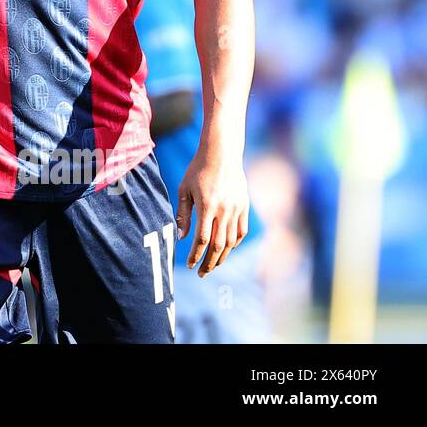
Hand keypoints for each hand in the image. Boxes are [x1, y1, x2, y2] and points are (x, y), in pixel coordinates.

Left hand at [177, 149, 249, 276]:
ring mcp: (236, 209)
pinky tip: (226, 249)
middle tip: (201, 273)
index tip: (190, 265)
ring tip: (213, 265)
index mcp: (207, 206)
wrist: (222, 153)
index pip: (202, 239)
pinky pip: (241, 231)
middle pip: (218, 245)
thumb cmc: (198, 169)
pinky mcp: (244, 206)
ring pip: (231, 241)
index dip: (195, 254)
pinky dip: (234, 243)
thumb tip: (182, 237)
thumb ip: (183, 214)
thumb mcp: (184, 189)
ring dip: (222, 256)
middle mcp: (223, 210)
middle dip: (209, 262)